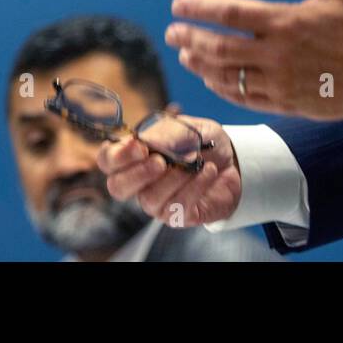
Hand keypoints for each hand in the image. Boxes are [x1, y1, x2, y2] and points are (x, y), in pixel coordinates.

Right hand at [95, 115, 240, 227]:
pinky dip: (195, 185)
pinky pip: (178, 206)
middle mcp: (140, 182)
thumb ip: (166, 133)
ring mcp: (157, 202)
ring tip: (196, 162)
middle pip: (118, 187)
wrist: (234, 159)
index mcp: (135, 156)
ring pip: (149, 199)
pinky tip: (209, 171)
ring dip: (175, 178)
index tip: (139, 146)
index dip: (118, 155)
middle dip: (137, 174)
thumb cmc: (203, 142)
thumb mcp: (188, 127)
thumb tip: (147, 141)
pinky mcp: (177, 216)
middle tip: (160, 161)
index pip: (108, 160)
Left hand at [166, 0, 342, 120]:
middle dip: (190, 39)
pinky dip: (222, 88)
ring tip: (184, 55)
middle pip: (219, 47)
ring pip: (227, 75)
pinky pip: (244, 97)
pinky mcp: (285, 103)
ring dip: (201, 64)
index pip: (230, 13)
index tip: (178, 6)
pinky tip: (211, 79)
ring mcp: (279, 82)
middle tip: (171, 33)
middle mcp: (277, 53)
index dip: (199, 9)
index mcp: (286, 21)